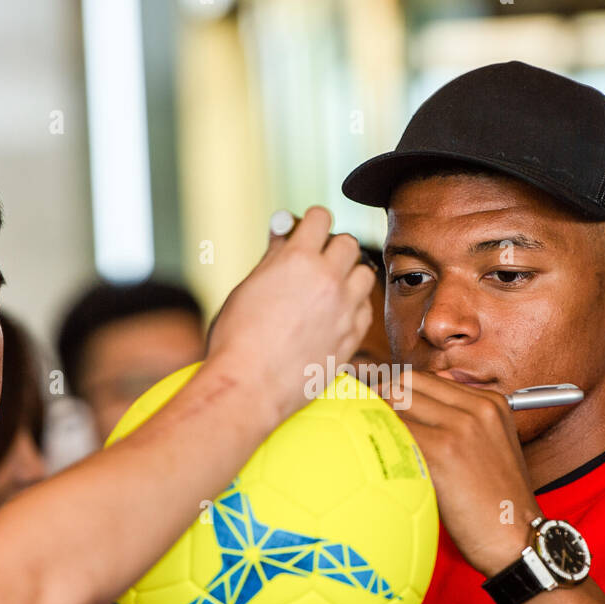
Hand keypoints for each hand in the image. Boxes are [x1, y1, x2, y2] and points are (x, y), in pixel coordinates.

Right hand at [206, 206, 374, 422]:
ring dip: (349, 275)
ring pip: (365, 274)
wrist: (250, 386)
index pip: (321, 218)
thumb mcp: (248, 286)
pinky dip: (354, 306)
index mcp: (297, 259)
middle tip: (317, 261)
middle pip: (349, 243)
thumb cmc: (238, 338)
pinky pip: (366, 309)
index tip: (308, 230)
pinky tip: (336, 314)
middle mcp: (328, 279)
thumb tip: (283, 232)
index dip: (312, 221)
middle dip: (332, 247)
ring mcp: (345, 309)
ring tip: (330, 288)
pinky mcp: (352, 337)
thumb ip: (273, 256)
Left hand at [385, 370, 539, 575]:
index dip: (396, 394)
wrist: (517, 539)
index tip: (381, 413)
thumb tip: (410, 412)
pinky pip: (393, 432)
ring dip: (376, 423)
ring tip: (372, 448)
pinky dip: (378, 444)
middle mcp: (477, 409)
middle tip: (368, 429)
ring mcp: (460, 428)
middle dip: (381, 402)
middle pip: (406, 383)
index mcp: (490, 404)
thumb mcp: (491, 449)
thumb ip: (460, 424)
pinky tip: (376, 464)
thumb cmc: (496, 504)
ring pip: (394, 403)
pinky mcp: (442, 452)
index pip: (425, 379)